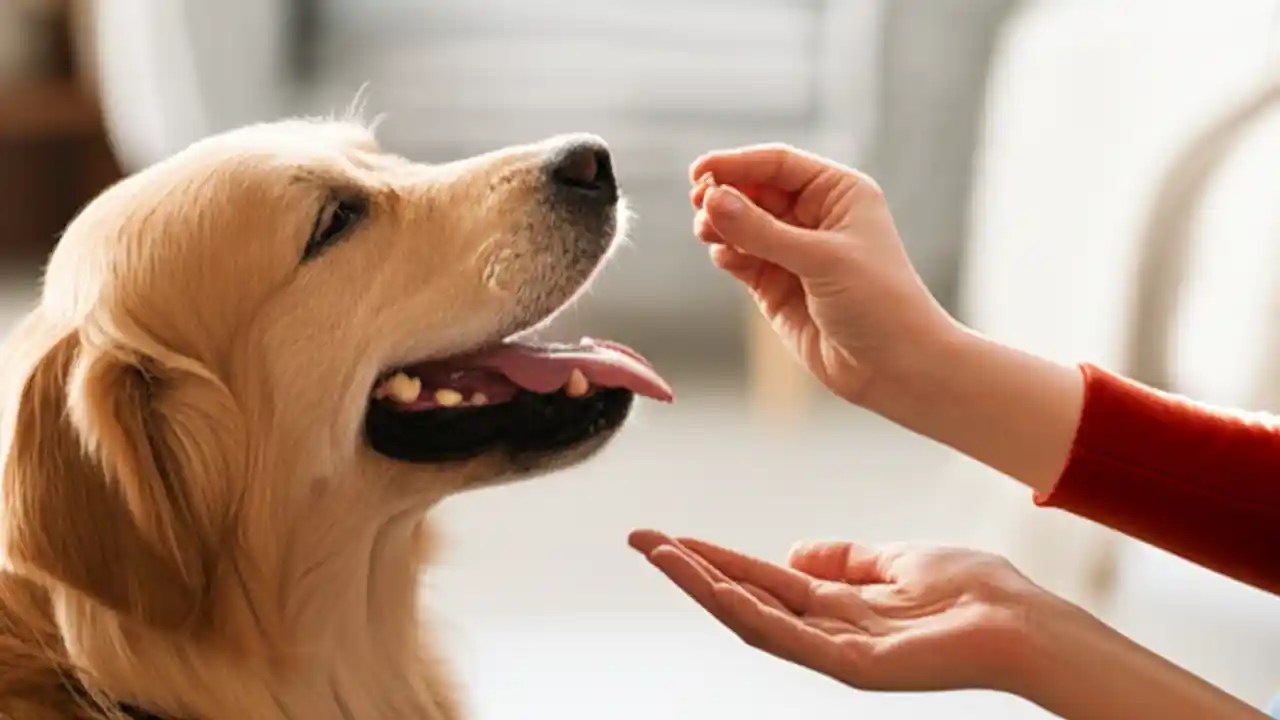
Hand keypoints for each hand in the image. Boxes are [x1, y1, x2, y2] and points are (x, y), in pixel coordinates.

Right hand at [628, 530, 1042, 694]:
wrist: (1022, 622)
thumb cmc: (972, 591)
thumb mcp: (896, 559)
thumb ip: (844, 559)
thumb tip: (791, 554)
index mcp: (837, 606)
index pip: (762, 580)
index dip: (715, 559)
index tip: (670, 537)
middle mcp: (827, 632)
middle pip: (745, 598)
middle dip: (691, 571)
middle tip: (641, 540)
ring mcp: (835, 653)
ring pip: (752, 618)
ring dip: (701, 586)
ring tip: (658, 553)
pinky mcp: (851, 666)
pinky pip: (784, 636)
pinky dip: (740, 607)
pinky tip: (707, 582)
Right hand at [689, 145, 954, 402]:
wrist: (894, 367)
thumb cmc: (879, 302)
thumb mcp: (821, 259)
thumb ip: (762, 230)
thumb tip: (713, 199)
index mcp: (838, 193)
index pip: (778, 164)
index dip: (738, 163)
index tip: (700, 171)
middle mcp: (814, 217)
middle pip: (755, 191)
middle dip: (725, 195)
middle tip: (698, 203)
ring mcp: (792, 252)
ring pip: (742, 225)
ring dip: (720, 225)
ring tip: (706, 231)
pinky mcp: (776, 286)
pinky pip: (741, 259)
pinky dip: (727, 254)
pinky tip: (723, 256)